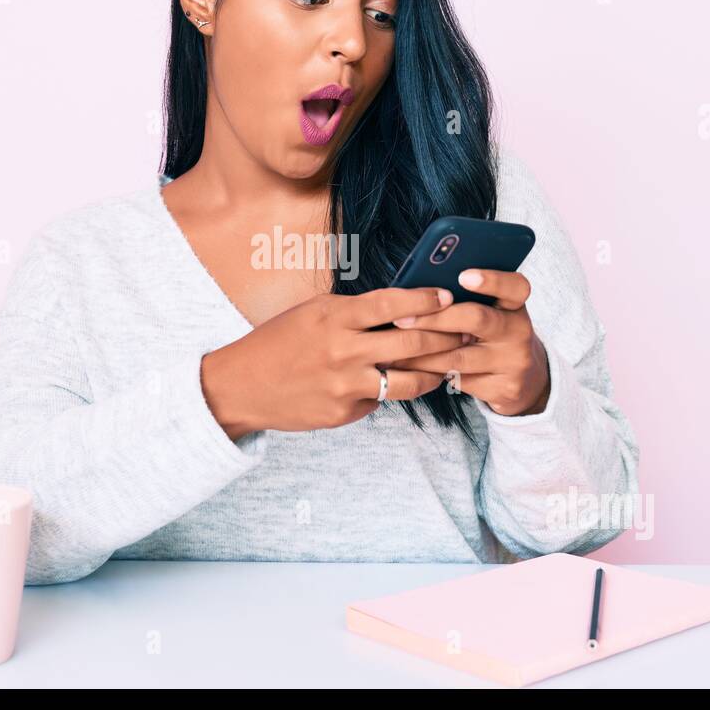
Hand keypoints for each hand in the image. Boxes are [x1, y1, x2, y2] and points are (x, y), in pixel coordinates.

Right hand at [200, 287, 469, 437]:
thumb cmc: (278, 342)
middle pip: (412, 343)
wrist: (242, 386)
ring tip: (449, 364)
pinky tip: (400, 384)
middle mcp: (344, 350)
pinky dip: (392, 390)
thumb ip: (354, 312)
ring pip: (408, 380)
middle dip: (446, 336)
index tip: (447, 297)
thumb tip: (401, 307)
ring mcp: (345, 385)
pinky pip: (381, 399)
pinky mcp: (345, 412)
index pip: (392, 303)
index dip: (426, 300)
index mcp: (335, 316)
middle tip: (467, 331)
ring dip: (435, 371)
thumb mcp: (312, 313)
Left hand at [382, 268, 550, 416]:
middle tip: (402, 319)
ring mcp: (513, 362)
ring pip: (459, 357)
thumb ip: (465, 299)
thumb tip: (420, 290)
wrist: (524, 379)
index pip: (515, 286)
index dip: (492, 280)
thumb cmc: (492, 335)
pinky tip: (409, 369)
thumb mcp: (491, 312)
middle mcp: (519, 331)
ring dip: (422, 353)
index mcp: (516, 304)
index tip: (463, 276)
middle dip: (434, 319)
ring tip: (394, 348)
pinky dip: (430, 374)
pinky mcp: (504, 389)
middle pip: (477, 319)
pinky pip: (459, 381)